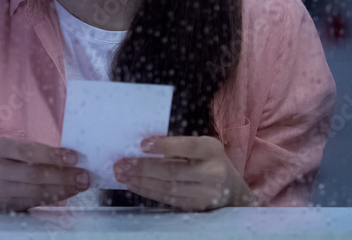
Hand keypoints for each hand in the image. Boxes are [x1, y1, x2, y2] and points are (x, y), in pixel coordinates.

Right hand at [0, 136, 91, 211]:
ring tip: (81, 185)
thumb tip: (72, 157)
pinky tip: (69, 193)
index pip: (28, 151)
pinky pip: (35, 202)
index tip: (75, 158)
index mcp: (0, 148)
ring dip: (63, 189)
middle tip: (84, 176)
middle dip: (63, 176)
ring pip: (36, 191)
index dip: (52, 155)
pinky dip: (55, 198)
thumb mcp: (14, 149)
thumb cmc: (7, 162)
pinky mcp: (7, 206)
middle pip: (34, 174)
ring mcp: (0, 190)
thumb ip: (36, 151)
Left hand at [113, 135, 255, 210]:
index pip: (187, 147)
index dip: (164, 146)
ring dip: (140, 181)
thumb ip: (176, 145)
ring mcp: (206, 193)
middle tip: (121, 164)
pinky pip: (168, 199)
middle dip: (142, 168)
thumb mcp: (199, 145)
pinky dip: (148, 191)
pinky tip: (134, 184)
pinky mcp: (196, 206)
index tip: (142, 145)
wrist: (230, 186)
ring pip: (167, 188)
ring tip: (122, 174)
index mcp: (211, 149)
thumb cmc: (207, 159)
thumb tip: (141, 147)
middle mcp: (212, 172)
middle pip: (172, 171)